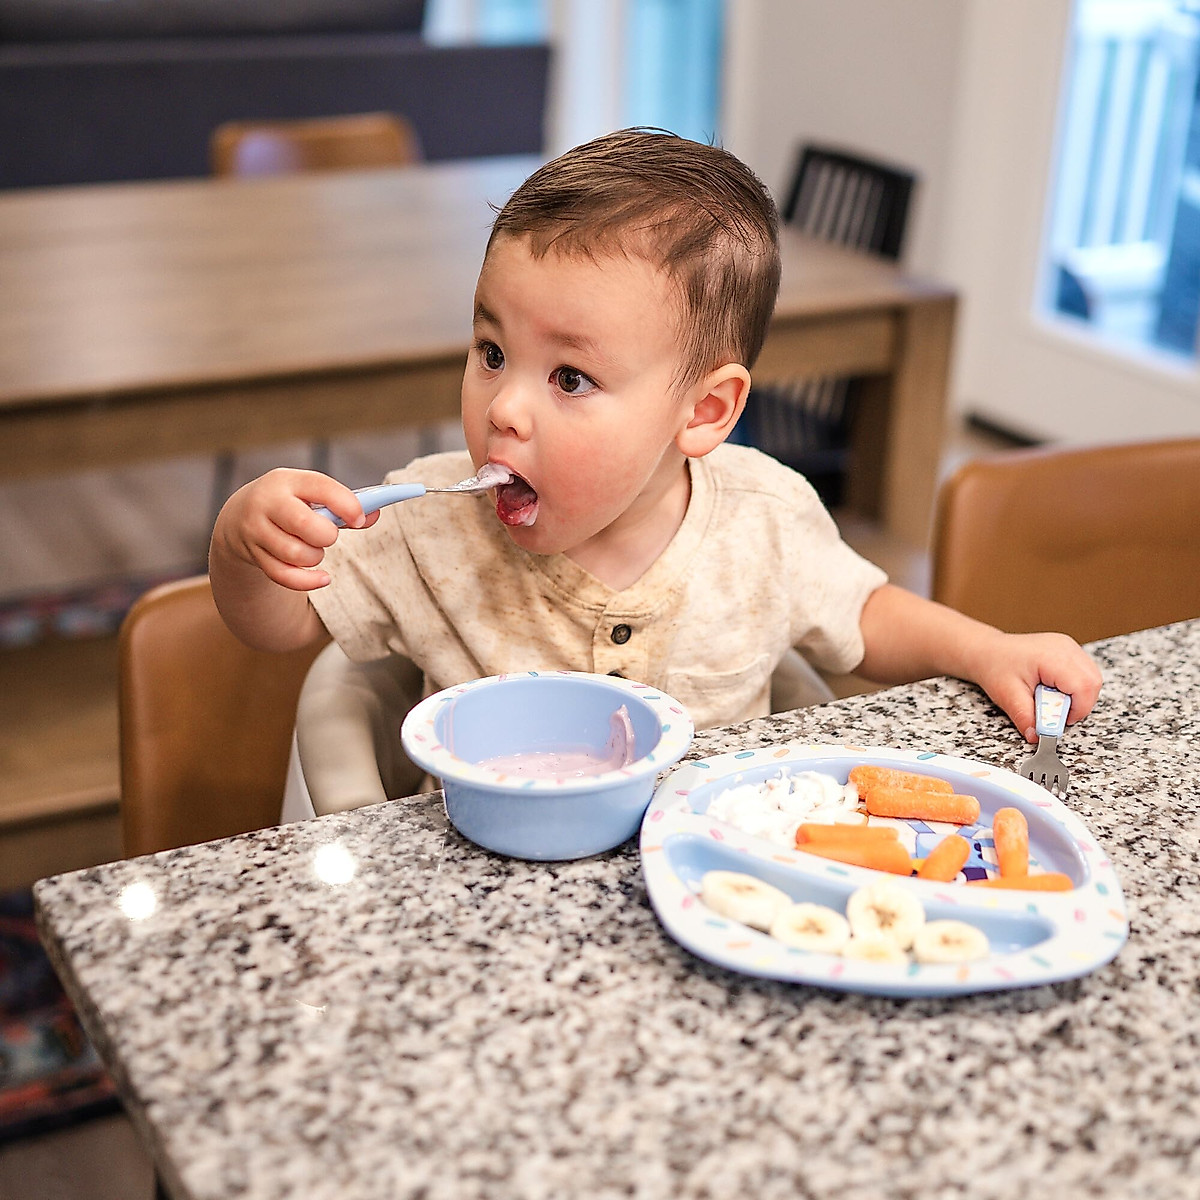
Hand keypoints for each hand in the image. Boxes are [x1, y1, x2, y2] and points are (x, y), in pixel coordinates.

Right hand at [212, 468, 378, 592]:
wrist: (240, 516)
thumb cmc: (290, 504)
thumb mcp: (310, 495)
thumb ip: (342, 505)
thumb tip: (373, 515)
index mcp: (287, 480)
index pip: (321, 487)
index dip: (347, 505)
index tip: (360, 518)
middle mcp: (267, 502)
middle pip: (305, 525)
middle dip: (327, 535)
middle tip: (327, 534)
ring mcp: (256, 530)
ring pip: (296, 554)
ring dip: (315, 557)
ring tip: (313, 548)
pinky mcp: (253, 555)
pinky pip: (285, 576)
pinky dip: (308, 581)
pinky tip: (323, 577)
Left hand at [973, 631, 1102, 741]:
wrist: (987, 650)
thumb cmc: (994, 666)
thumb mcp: (1007, 695)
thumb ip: (1025, 717)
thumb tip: (1037, 737)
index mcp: (1052, 656)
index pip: (1084, 686)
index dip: (1076, 710)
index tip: (1056, 721)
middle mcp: (1065, 648)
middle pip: (1093, 682)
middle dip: (1078, 705)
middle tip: (1052, 711)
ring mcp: (1069, 647)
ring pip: (1092, 678)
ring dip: (1076, 696)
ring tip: (1049, 698)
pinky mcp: (1068, 651)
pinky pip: (1084, 673)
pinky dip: (1073, 688)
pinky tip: (1052, 689)